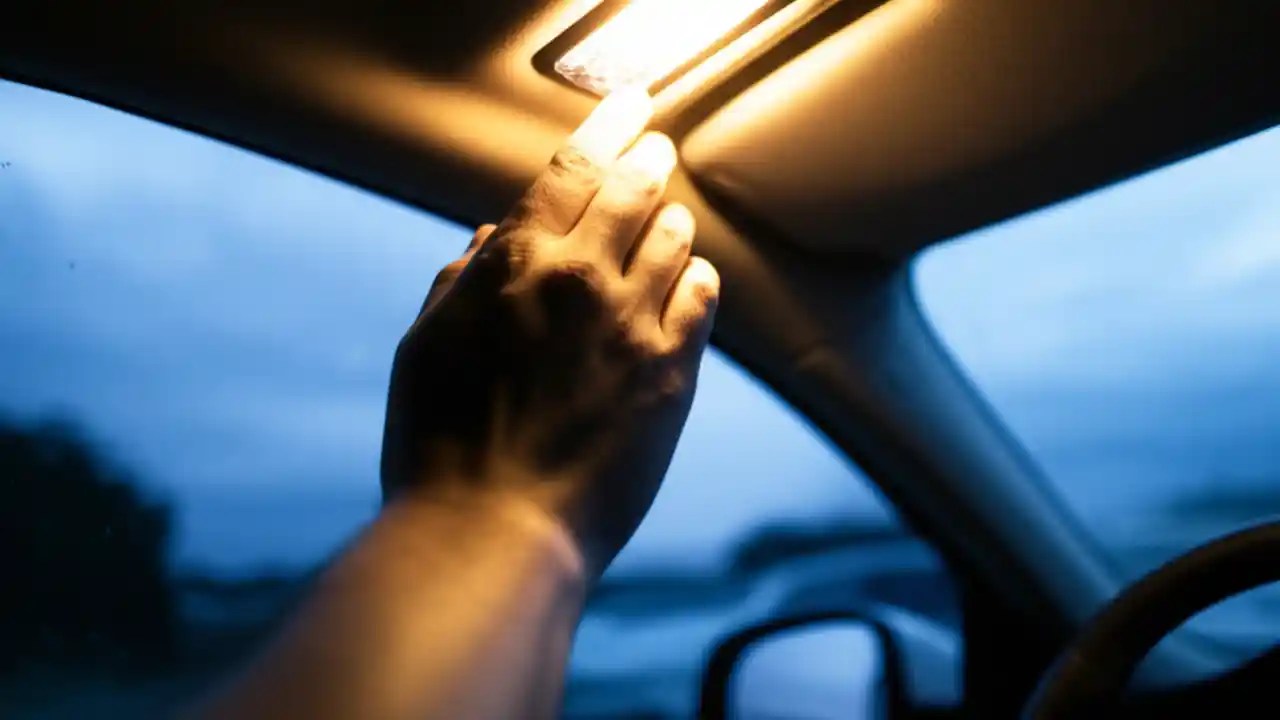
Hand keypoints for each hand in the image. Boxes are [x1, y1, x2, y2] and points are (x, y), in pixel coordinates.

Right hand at [380, 90, 718, 577]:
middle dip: (650, 158)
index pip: (572, 167)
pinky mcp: (674, 374)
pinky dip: (697, 277)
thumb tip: (491, 238)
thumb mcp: (425, 349)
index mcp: (514, 266)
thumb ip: (462, 284)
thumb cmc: (442, 447)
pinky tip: (689, 280)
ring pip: (676, 237)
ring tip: (667, 220)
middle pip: (635, 188)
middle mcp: (581, 280)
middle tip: (658, 146)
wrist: (494, 534)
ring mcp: (634, 325)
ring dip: (671, 221)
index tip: (628, 107)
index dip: (607, 127)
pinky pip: (705, 296)